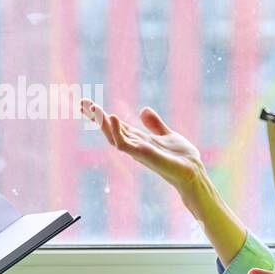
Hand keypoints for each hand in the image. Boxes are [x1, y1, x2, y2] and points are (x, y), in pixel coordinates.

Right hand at [80, 98, 204, 195]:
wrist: (193, 172)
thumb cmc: (182, 158)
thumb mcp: (167, 135)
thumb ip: (155, 125)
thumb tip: (143, 110)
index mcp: (138, 139)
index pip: (116, 125)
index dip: (103, 115)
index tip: (89, 103)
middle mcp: (134, 146)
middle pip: (109, 129)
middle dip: (95, 117)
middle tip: (81, 102)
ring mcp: (137, 151)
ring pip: (112, 136)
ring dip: (101, 122)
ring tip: (91, 107)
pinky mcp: (142, 155)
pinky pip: (124, 144)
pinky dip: (117, 131)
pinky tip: (112, 118)